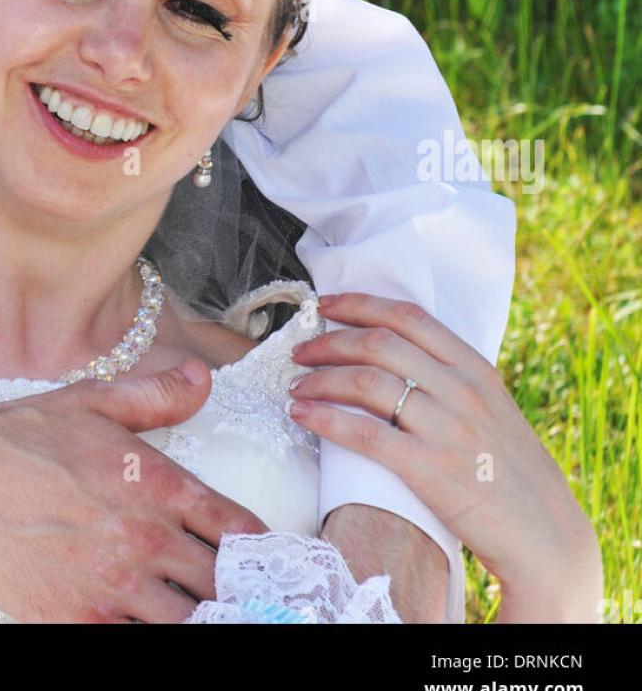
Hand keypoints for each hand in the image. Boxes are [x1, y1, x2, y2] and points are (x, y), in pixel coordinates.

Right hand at [0, 359, 265, 621]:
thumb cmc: (24, 436)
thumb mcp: (97, 400)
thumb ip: (156, 395)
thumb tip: (201, 379)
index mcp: (158, 485)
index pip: (237, 527)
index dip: (258, 546)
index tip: (263, 556)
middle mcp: (145, 540)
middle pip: (221, 583)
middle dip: (235, 589)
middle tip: (241, 593)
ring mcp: (113, 588)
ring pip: (187, 622)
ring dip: (199, 617)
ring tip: (202, 612)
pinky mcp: (78, 622)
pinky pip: (136, 644)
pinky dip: (150, 635)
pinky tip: (152, 625)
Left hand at [288, 293, 602, 622]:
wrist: (543, 534)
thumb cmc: (510, 472)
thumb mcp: (492, 408)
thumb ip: (451, 379)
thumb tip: (397, 355)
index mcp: (475, 368)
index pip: (408, 316)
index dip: (360, 304)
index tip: (326, 305)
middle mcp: (461, 389)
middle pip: (379, 343)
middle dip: (330, 341)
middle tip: (300, 350)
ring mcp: (446, 427)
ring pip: (366, 382)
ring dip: (320, 379)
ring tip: (296, 387)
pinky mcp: (430, 468)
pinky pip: (364, 433)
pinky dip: (326, 418)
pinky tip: (303, 416)